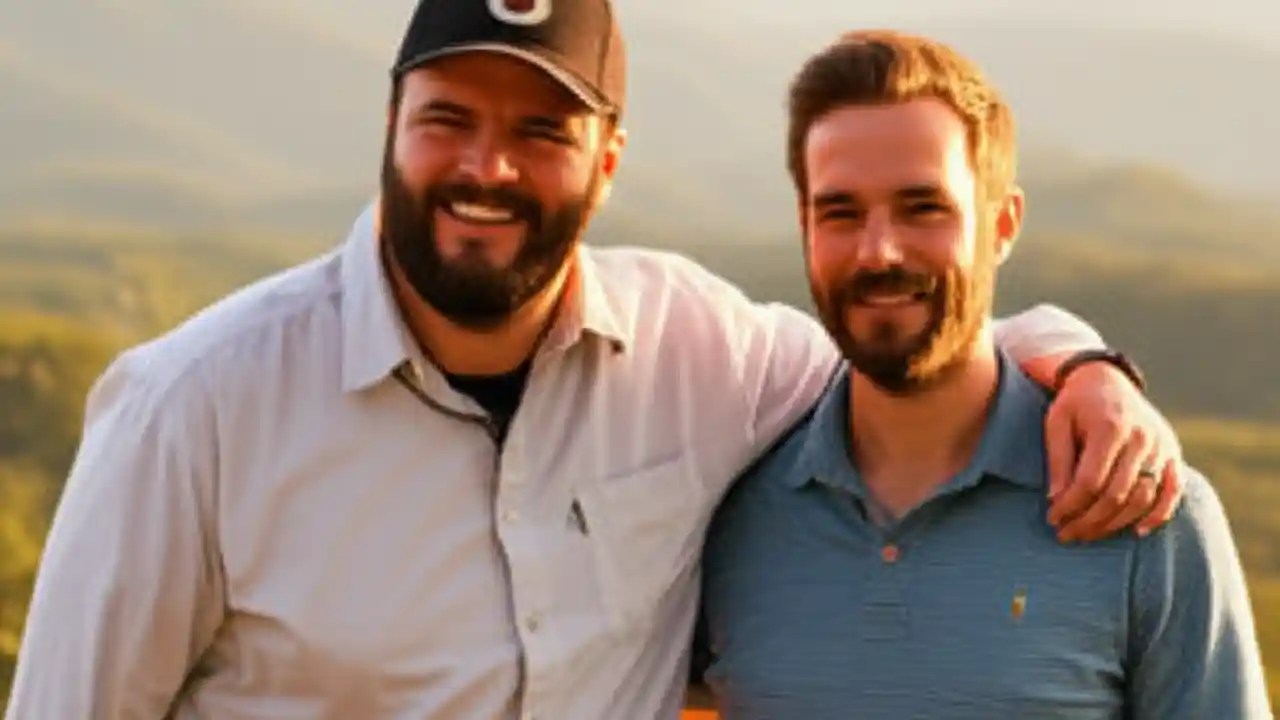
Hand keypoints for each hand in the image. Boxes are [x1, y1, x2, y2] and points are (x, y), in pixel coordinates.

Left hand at [1044, 362, 1182, 541]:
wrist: (1107, 380)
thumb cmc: (1076, 403)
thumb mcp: (1056, 422)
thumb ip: (1058, 459)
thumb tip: (1057, 499)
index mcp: (1111, 427)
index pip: (1091, 480)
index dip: (1071, 505)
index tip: (1053, 518)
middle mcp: (1142, 438)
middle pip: (1117, 494)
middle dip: (1089, 520)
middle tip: (1066, 534)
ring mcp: (1161, 446)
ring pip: (1144, 498)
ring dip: (1115, 523)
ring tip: (1088, 534)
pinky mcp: (1172, 453)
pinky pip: (1173, 491)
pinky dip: (1159, 514)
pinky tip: (1137, 531)